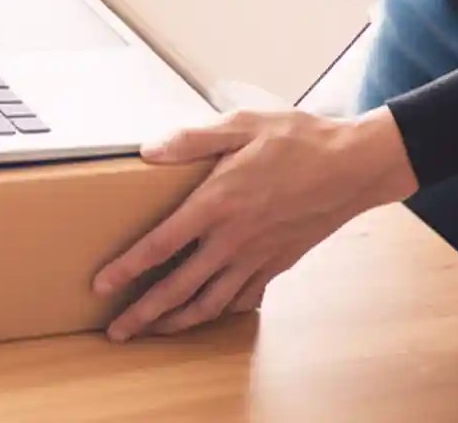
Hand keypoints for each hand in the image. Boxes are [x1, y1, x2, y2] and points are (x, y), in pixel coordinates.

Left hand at [93, 106, 417, 341]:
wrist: (354, 166)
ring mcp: (257, 256)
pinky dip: (221, 312)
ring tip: (152, 332)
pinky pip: (243, 299)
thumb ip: (192, 140)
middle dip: (143, 313)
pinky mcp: (277, 263)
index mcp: (217, 203)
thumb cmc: (298, 140)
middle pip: (179, 288)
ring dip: (177, 322)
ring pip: (210, 303)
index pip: (161, 245)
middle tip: (116, 331)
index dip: (128, 268)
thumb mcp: (241, 125)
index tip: (102, 285)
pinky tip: (206, 315)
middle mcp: (233, 238)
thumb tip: (149, 150)